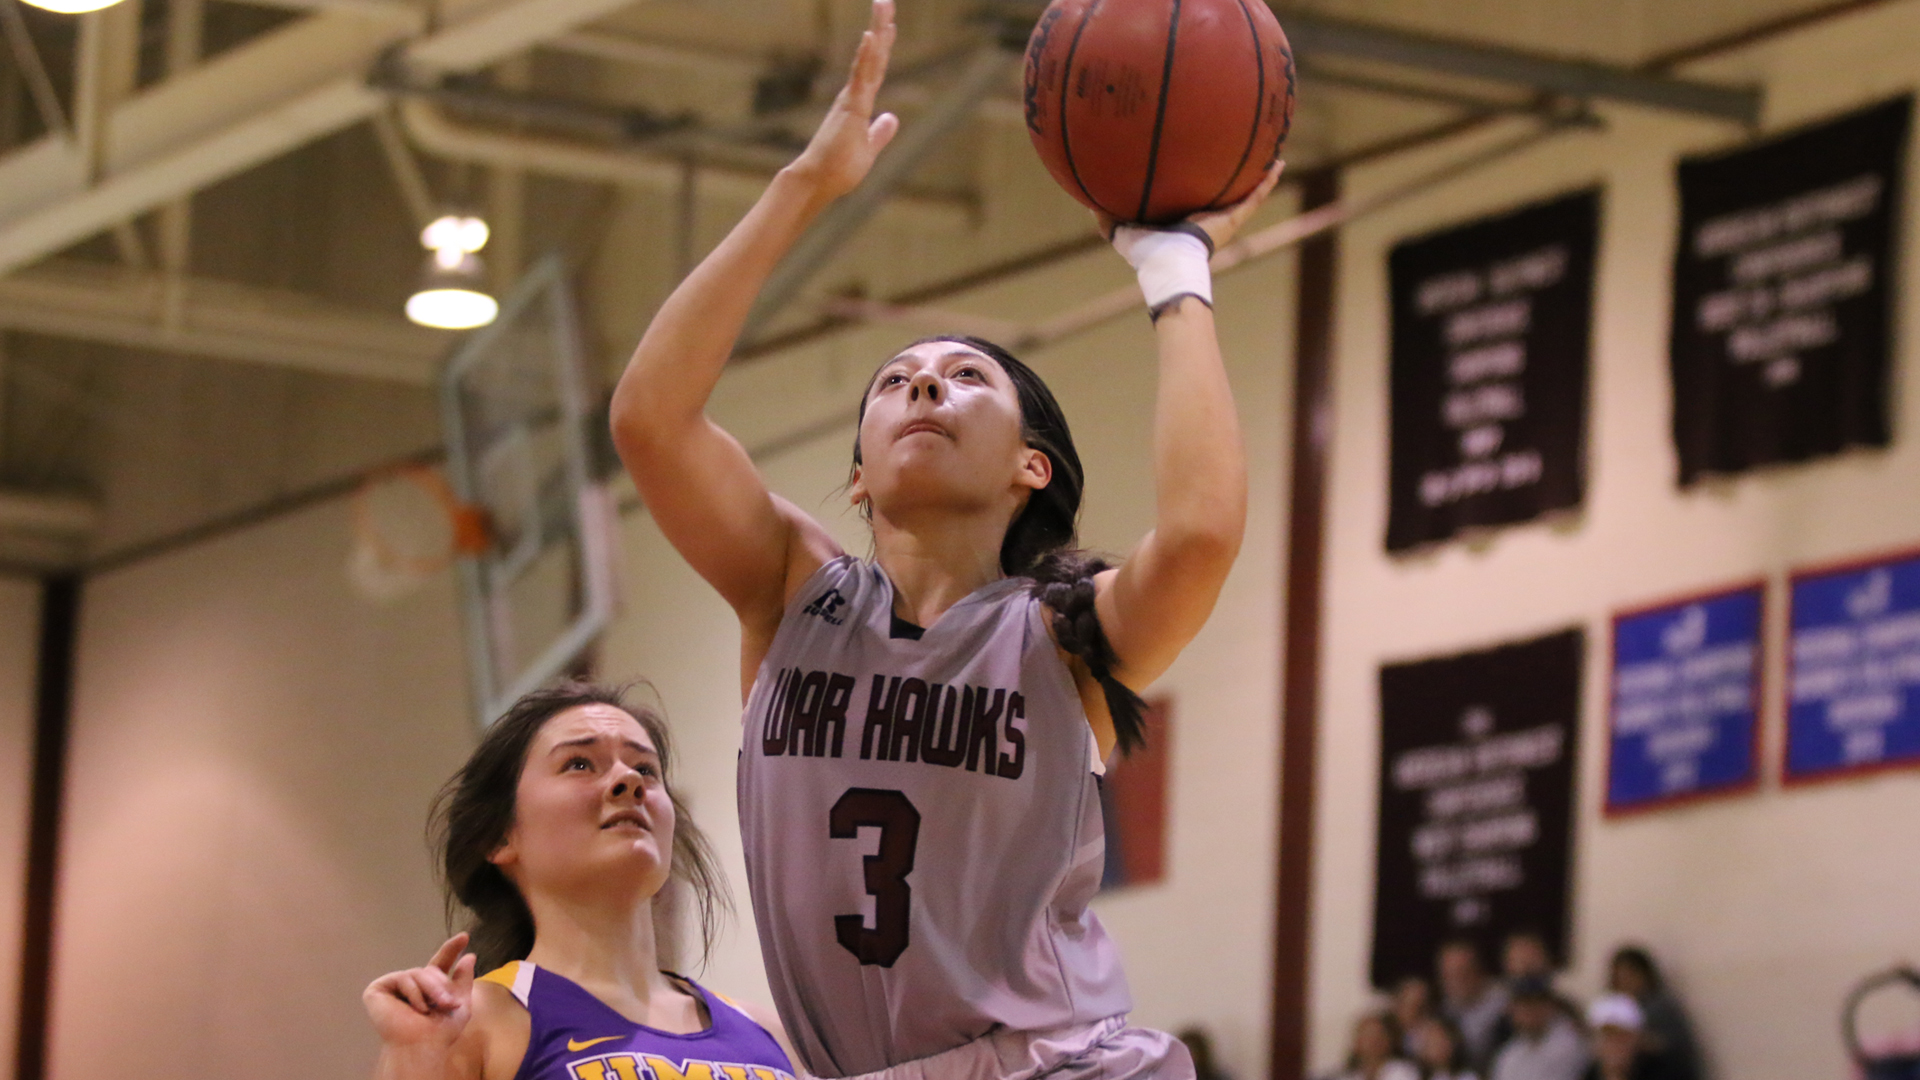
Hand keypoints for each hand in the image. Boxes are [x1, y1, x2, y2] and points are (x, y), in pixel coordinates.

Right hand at [363, 933, 477, 1051]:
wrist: (423, 1045)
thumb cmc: (440, 1031)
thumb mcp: (460, 1003)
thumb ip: (463, 979)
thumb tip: (469, 956)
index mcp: (428, 988)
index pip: (439, 964)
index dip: (450, 950)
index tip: (464, 937)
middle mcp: (410, 985)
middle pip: (429, 969)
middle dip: (442, 984)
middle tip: (449, 1003)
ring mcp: (393, 986)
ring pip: (417, 972)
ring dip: (431, 990)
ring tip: (436, 1006)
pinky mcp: (378, 990)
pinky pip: (402, 978)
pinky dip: (414, 993)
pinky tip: (416, 1009)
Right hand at [786, 0, 899, 201]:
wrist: (820, 182)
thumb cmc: (839, 169)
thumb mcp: (869, 148)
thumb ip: (880, 133)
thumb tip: (892, 118)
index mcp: (860, 103)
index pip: (875, 68)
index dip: (883, 45)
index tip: (888, 22)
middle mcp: (855, 95)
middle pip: (873, 56)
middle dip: (880, 27)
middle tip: (884, 0)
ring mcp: (852, 99)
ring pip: (869, 59)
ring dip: (876, 31)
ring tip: (882, 6)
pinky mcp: (850, 107)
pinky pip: (860, 77)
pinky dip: (866, 56)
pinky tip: (871, 36)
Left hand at [1090, 159, 1286, 248]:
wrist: (1171, 264)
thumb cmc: (1148, 253)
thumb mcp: (1122, 231)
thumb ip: (1106, 217)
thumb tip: (1087, 201)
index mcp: (1181, 217)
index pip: (1188, 194)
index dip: (1190, 180)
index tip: (1193, 162)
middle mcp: (1205, 216)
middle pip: (1218, 189)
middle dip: (1225, 173)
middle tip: (1232, 149)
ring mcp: (1223, 217)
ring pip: (1243, 191)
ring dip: (1254, 173)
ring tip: (1268, 151)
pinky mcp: (1234, 218)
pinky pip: (1254, 196)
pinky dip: (1267, 181)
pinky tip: (1278, 163)